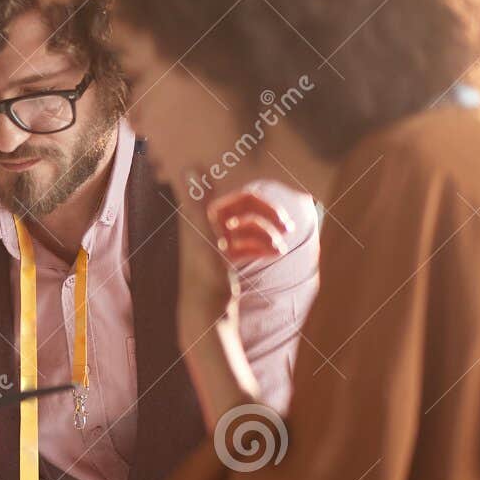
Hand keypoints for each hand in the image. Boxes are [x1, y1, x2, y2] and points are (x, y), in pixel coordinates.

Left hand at [176, 183, 292, 348]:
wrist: (205, 311)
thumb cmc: (203, 273)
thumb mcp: (204, 235)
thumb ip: (198, 202)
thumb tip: (189, 167)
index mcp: (204, 215)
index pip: (243, 198)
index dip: (265, 206)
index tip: (284, 220)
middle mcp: (208, 224)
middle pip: (248, 210)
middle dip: (270, 218)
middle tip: (290, 228)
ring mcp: (216, 240)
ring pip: (251, 228)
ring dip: (268, 235)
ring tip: (281, 250)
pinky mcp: (223, 257)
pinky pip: (247, 244)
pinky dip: (261, 246)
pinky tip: (274, 255)